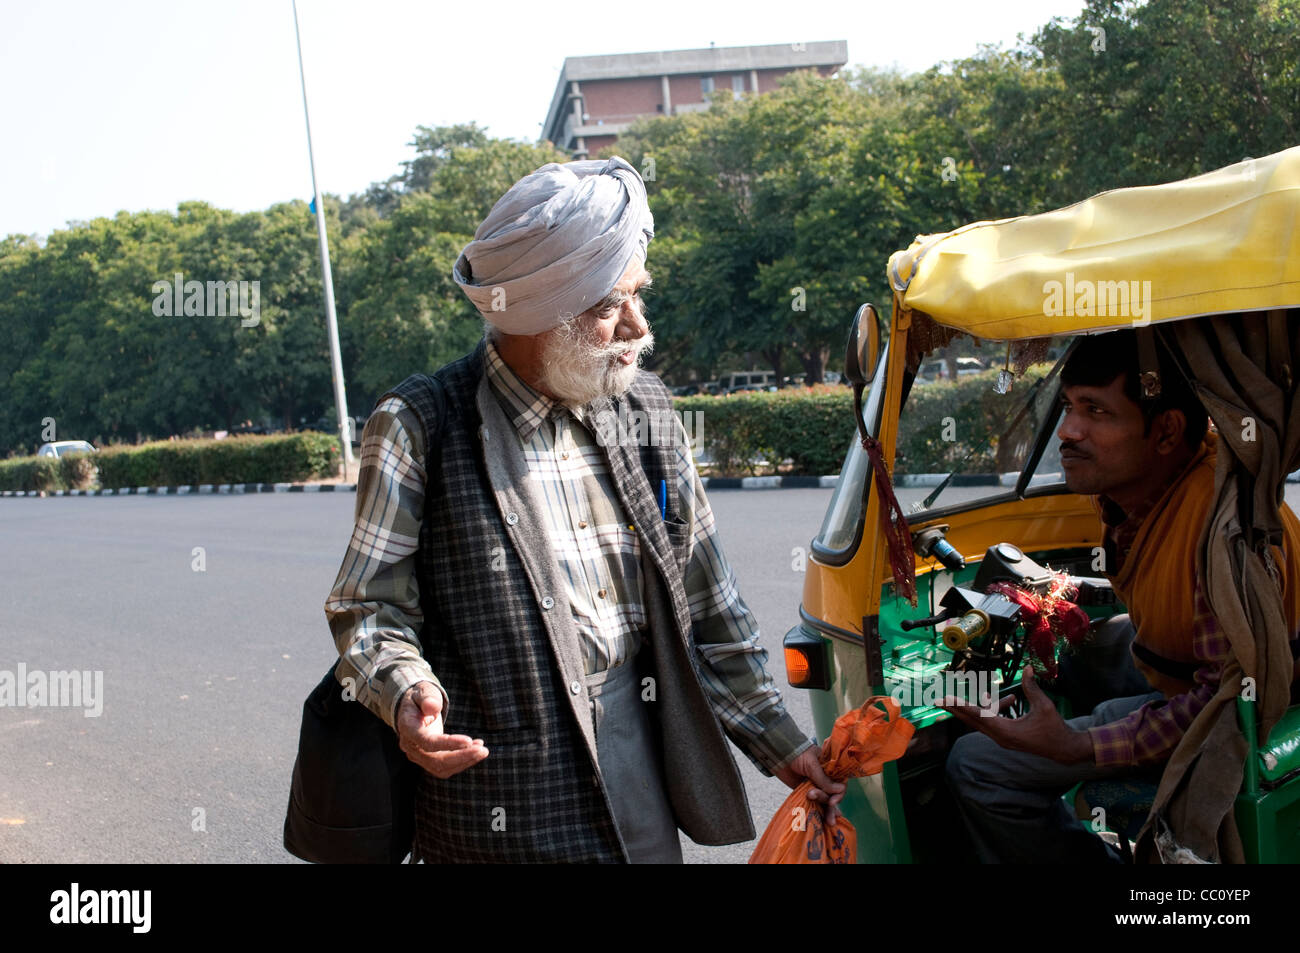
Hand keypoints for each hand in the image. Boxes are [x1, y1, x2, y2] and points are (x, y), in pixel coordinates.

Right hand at [395, 682, 488, 778]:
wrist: (413, 708)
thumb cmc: (420, 698)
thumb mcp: (423, 691)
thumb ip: (427, 698)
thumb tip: (433, 707)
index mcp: (408, 729)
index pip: (428, 742)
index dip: (448, 744)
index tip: (469, 740)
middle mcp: (411, 747)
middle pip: (436, 760)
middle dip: (462, 757)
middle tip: (483, 750)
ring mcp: (418, 756)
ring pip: (442, 768)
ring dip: (464, 761)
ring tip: (483, 751)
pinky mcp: (428, 760)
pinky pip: (445, 767)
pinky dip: (462, 761)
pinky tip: (476, 750)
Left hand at [775, 747, 846, 826]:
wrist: (779, 755)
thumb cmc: (798, 754)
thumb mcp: (812, 765)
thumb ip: (824, 779)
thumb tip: (840, 790)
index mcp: (831, 769)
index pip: (840, 784)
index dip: (838, 794)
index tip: (832, 802)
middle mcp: (825, 779)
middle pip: (833, 795)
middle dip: (831, 806)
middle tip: (830, 818)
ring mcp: (816, 786)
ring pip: (824, 801)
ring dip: (826, 811)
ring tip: (829, 822)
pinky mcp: (806, 792)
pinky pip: (814, 803)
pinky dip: (818, 810)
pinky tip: (823, 821)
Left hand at [940, 666, 1093, 763]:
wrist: (1064, 750)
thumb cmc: (1055, 728)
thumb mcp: (1044, 706)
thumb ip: (1032, 687)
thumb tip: (1027, 668)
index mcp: (1005, 731)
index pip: (977, 715)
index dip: (960, 705)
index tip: (944, 699)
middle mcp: (999, 737)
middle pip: (971, 720)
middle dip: (955, 709)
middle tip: (936, 700)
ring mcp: (1002, 739)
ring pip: (981, 721)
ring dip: (973, 708)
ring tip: (959, 699)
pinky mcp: (1007, 737)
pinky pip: (993, 722)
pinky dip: (995, 710)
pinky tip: (1008, 699)